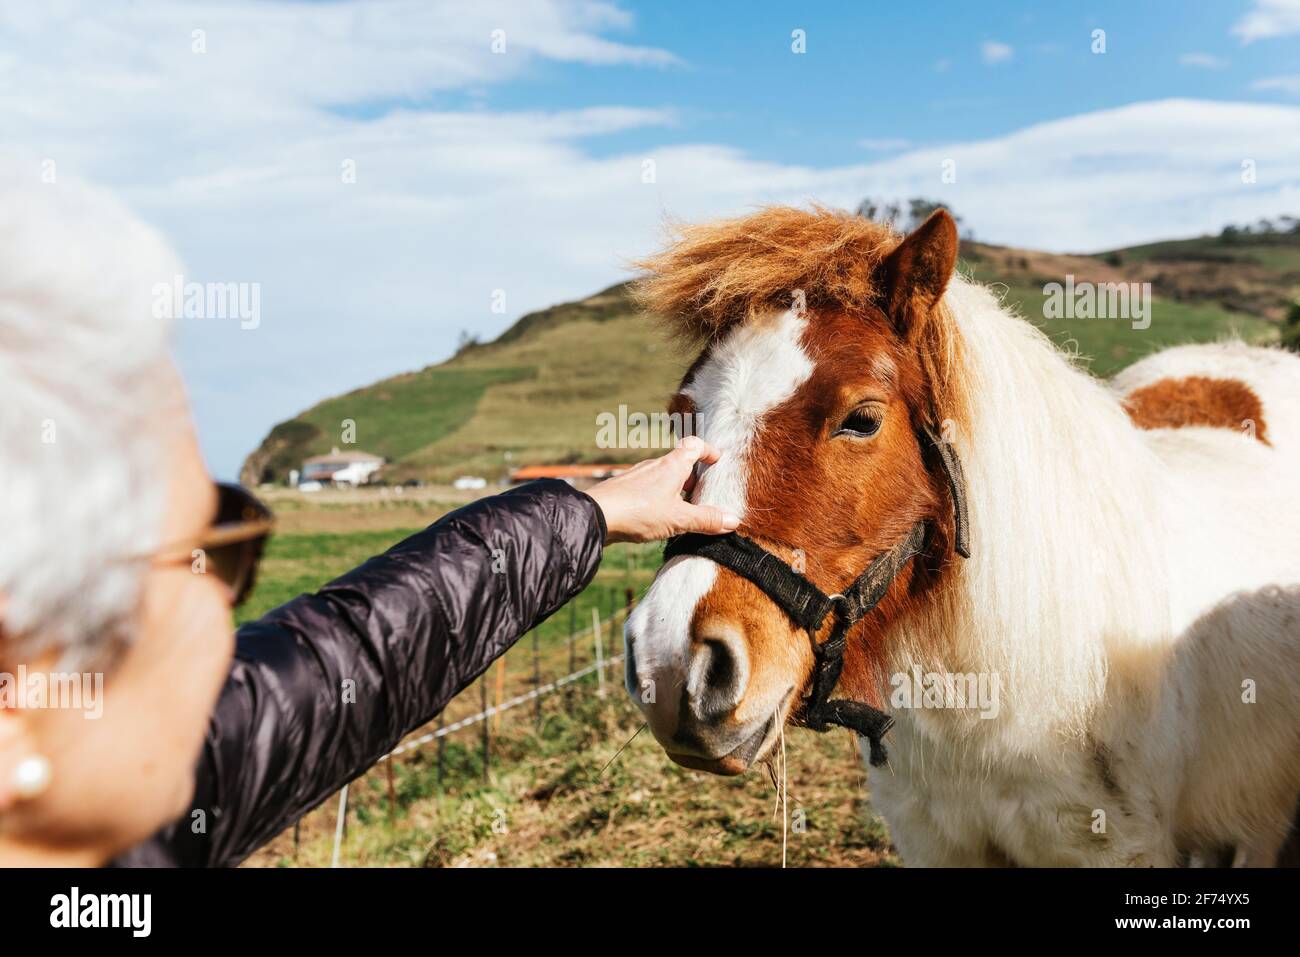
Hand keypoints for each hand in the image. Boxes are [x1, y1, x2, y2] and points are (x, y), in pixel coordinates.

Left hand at [585, 436, 739, 543]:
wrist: (596, 516)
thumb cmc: (639, 511)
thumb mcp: (679, 519)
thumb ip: (706, 520)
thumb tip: (733, 520)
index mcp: (672, 465)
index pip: (694, 445)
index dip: (708, 450)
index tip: (718, 459)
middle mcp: (654, 466)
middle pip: (679, 463)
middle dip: (694, 477)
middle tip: (704, 494)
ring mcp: (637, 476)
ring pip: (663, 477)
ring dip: (676, 489)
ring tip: (683, 510)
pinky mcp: (624, 489)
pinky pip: (647, 489)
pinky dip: (658, 498)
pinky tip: (657, 517)